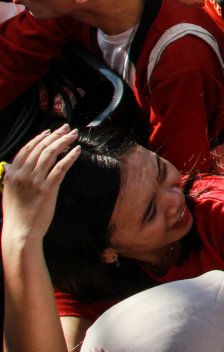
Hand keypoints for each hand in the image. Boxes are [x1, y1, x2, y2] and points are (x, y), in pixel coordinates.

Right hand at [0, 127, 80, 244]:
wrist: (20, 232)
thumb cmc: (16, 214)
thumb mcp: (7, 192)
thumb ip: (10, 177)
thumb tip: (11, 165)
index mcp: (11, 174)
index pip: (26, 149)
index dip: (40, 138)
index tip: (50, 131)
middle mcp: (22, 175)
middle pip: (40, 148)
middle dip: (55, 135)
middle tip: (66, 129)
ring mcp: (35, 181)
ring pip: (50, 154)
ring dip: (64, 142)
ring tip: (73, 135)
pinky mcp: (48, 189)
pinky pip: (61, 168)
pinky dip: (70, 157)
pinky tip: (77, 150)